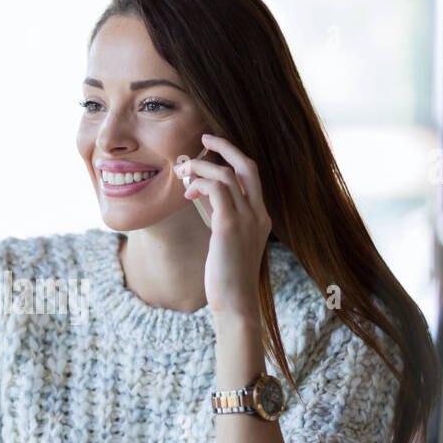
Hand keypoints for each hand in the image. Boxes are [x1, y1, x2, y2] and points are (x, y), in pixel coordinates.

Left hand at [176, 133, 271, 319]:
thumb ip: (220, 216)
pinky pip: (217, 189)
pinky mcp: (230, 226)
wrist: (236, 305)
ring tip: (181, 173)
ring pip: (227, 174)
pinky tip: (187, 193)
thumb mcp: (226, 242)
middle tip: (203, 138)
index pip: (250, 175)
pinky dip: (200, 183)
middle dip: (225, 146)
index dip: (231, 157)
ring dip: (201, 166)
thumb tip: (202, 195)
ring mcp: (247, 219)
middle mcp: (258, 213)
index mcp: (260, 216)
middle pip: (248, 164)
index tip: (211, 148)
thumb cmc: (228, 277)